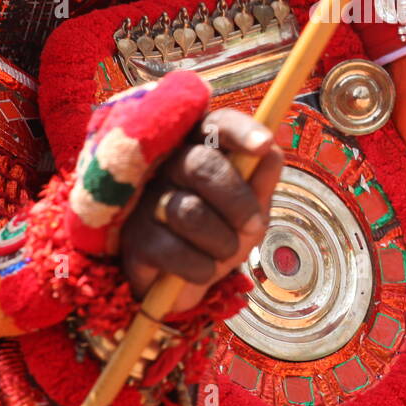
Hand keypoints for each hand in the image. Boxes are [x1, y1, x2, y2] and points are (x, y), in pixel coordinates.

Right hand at [119, 109, 281, 313]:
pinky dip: (199, 267)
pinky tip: (202, 269)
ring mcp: (145, 199)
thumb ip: (262, 180)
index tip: (263, 145)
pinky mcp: (134, 237)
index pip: (217, 124)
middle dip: (237, 201)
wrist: (188, 281)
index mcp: (202, 148)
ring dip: (221, 241)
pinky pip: (171, 249)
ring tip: (225, 251)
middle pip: (200, 164)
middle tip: (253, 226)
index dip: (240, 130)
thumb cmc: (223, 231)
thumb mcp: (252, 208)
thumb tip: (270, 152)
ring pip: (187, 211)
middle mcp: (167, 163)